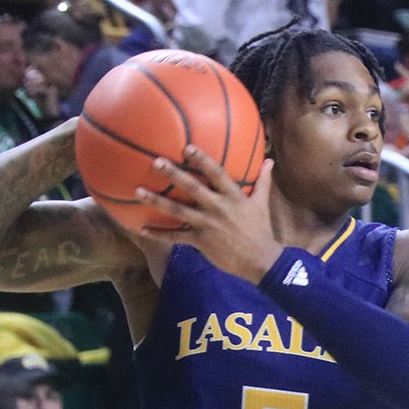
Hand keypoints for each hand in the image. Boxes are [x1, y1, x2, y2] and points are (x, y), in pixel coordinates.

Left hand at [130, 149, 281, 282]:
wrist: (261, 261)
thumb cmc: (261, 230)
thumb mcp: (262, 203)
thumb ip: (263, 180)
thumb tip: (270, 161)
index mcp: (233, 196)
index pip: (216, 173)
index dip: (202, 159)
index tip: (187, 147)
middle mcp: (218, 208)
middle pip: (192, 188)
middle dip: (174, 174)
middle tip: (156, 161)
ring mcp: (207, 225)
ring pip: (178, 211)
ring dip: (157, 201)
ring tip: (138, 191)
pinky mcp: (201, 241)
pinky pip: (176, 236)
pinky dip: (159, 233)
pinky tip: (142, 229)